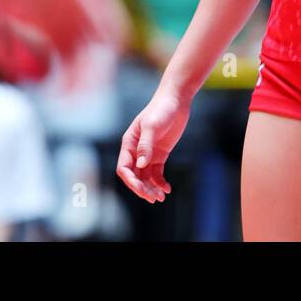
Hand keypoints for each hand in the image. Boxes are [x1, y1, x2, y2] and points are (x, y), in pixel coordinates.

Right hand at [116, 87, 189, 202]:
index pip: (124, 167)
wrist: (176, 101)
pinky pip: (156, 173)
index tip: (142, 189)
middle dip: (141, 188)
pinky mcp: (160, 154)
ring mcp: (148, 153)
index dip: (130, 180)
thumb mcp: (152, 126)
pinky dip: (160, 182)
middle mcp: (136, 150)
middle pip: (134, 175)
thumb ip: (146, 145)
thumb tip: (141, 165)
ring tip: (160, 197)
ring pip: (145, 177)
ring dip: (151, 188)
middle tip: (153, 198)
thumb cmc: (161, 110)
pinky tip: (167, 189)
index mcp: (129, 143)